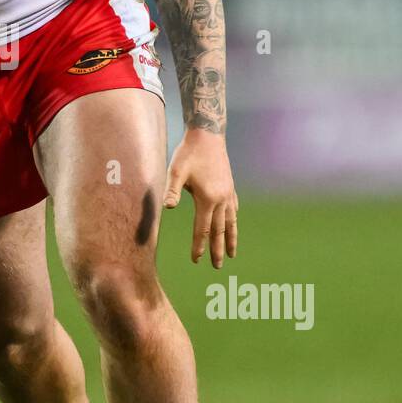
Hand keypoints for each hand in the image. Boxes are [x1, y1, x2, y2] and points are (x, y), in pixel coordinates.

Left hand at [163, 128, 236, 267]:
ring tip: (232, 255)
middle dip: (218, 250)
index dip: (199, 246)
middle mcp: (221, 199)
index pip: (203, 229)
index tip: (196, 260)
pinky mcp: (230, 187)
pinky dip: (234, 221)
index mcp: (207, 199)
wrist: (208, 135)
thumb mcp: (176, 171)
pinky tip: (234, 225)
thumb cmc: (188, 153)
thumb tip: (167, 208)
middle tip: (217, 267)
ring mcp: (228, 193)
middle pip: (219, 231)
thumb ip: (172, 190)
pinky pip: (233, 209)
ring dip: (231, 239)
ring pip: (231, 222)